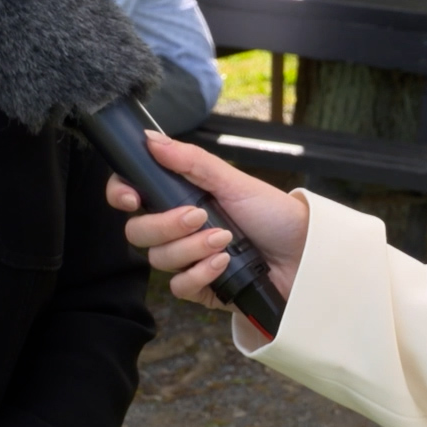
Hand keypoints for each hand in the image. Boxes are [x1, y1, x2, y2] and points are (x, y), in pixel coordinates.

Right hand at [106, 133, 308, 311]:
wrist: (305, 253)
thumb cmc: (272, 212)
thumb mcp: (232, 180)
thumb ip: (190, 160)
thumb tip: (151, 139)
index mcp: (181, 196)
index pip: (133, 194)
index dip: (121, 194)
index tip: (132, 198)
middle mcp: (178, 228)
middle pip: (138, 232)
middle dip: (166, 225)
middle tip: (199, 216)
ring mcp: (188, 260)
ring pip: (158, 260)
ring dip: (191, 249)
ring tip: (225, 239)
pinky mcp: (201, 288)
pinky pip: (179, 287)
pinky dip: (200, 274)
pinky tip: (224, 263)